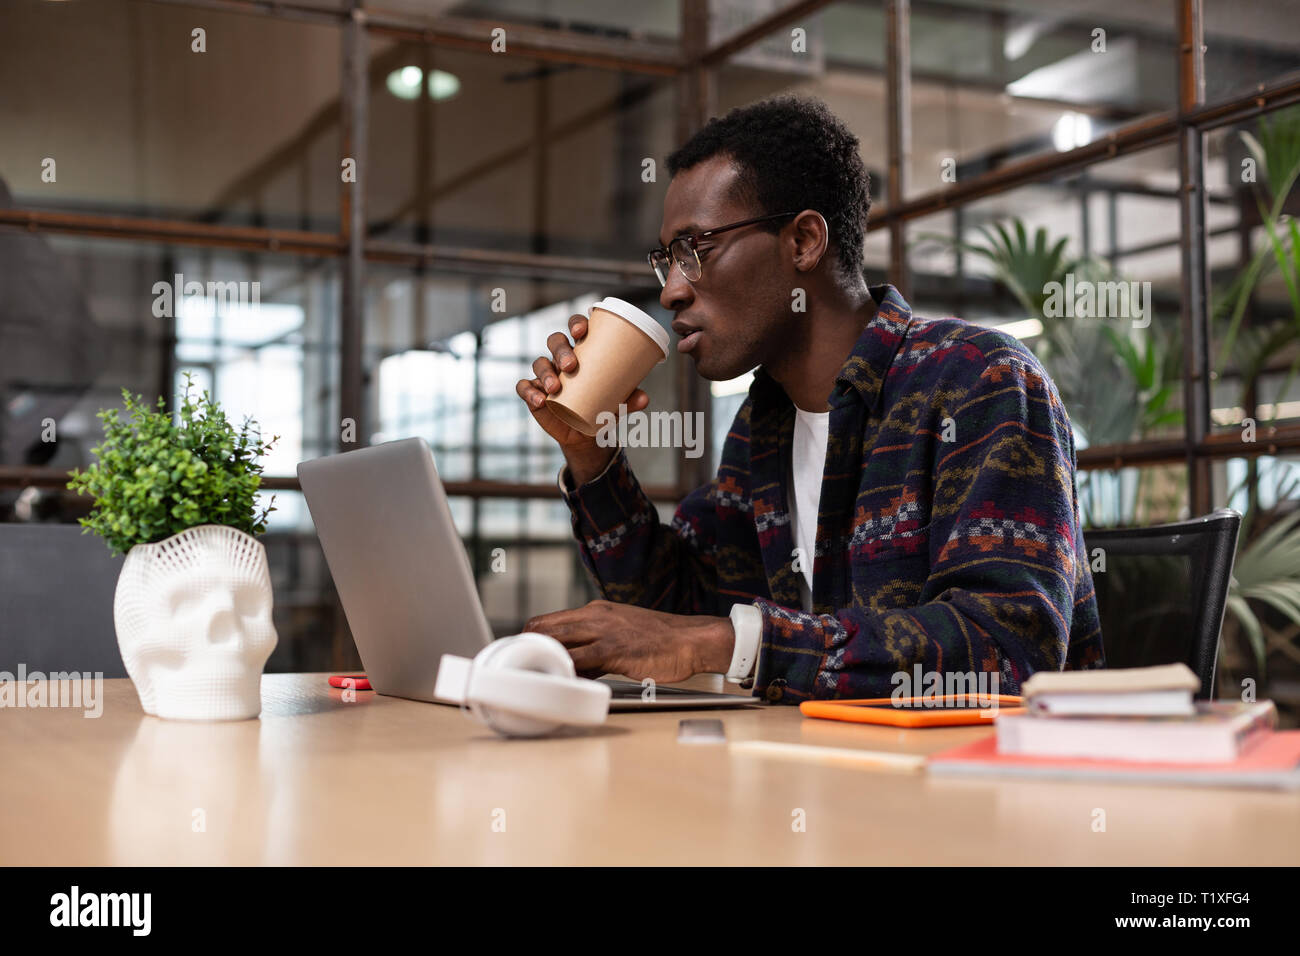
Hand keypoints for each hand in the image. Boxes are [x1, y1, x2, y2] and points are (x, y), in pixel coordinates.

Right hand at [514, 313, 650, 483]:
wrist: (584, 434)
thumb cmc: (601, 408)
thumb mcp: (617, 405)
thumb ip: (629, 401)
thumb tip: (644, 398)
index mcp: (583, 351)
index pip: (577, 328)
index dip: (577, 323)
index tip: (582, 331)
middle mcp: (561, 358)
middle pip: (555, 341)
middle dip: (561, 350)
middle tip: (571, 366)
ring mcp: (545, 374)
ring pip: (539, 362)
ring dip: (545, 372)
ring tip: (554, 388)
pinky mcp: (533, 392)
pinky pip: (524, 387)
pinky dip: (529, 392)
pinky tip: (539, 400)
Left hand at [525, 600, 734, 683]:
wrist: (690, 640)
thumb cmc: (661, 640)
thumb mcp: (622, 633)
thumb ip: (596, 647)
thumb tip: (576, 665)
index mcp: (596, 611)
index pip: (548, 620)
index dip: (531, 639)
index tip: (526, 656)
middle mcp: (594, 617)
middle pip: (543, 627)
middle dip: (527, 649)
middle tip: (523, 670)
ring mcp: (603, 632)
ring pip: (556, 641)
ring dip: (542, 660)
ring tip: (536, 677)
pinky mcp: (613, 651)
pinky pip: (578, 661)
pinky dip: (565, 672)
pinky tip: (561, 683)